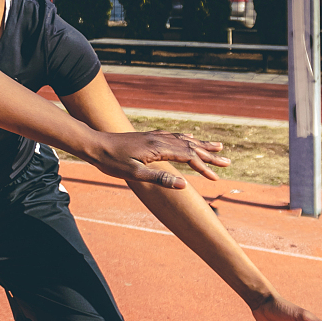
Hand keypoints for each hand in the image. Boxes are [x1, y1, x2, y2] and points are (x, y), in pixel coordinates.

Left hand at [87, 129, 228, 188]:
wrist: (94, 145)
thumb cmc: (111, 162)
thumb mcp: (134, 174)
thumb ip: (159, 179)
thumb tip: (184, 184)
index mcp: (158, 149)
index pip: (188, 157)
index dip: (203, 167)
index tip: (216, 177)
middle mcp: (159, 140)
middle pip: (190, 146)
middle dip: (209, 155)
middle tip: (227, 161)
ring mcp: (154, 137)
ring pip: (184, 140)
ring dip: (201, 145)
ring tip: (217, 147)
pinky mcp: (149, 137)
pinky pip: (174, 136)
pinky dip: (186, 139)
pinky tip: (190, 138)